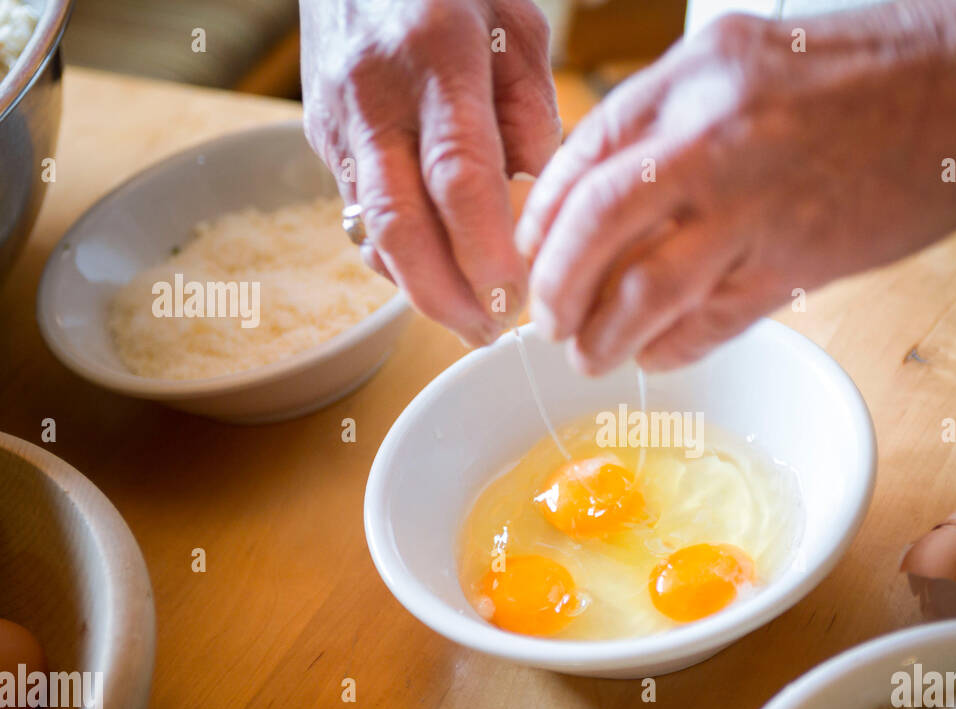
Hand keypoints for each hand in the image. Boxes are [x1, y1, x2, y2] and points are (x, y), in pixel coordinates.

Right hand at [301, 0, 560, 344]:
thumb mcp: (518, 25)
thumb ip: (534, 112)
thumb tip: (535, 197)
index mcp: (437, 56)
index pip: (458, 176)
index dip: (485, 251)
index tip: (518, 300)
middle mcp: (376, 94)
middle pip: (401, 225)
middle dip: (446, 297)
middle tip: (488, 333)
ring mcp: (339, 119)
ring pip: (373, 231)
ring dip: (421, 289)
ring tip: (471, 317)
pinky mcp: (321, 137)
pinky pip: (362, 214)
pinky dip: (399, 257)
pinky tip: (436, 275)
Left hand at [516, 0, 955, 374]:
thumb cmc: (872, 68)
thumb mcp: (754, 62)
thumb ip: (681, 120)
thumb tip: (620, 196)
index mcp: (694, 73)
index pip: (583, 155)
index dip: (543, 219)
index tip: (530, 255)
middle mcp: (714, 133)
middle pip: (594, 225)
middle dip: (555, 285)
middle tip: (548, 320)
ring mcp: (759, 200)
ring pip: (645, 287)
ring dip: (605, 333)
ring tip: (591, 354)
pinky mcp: (804, 259)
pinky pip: (714, 320)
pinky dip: (673, 347)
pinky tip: (657, 355)